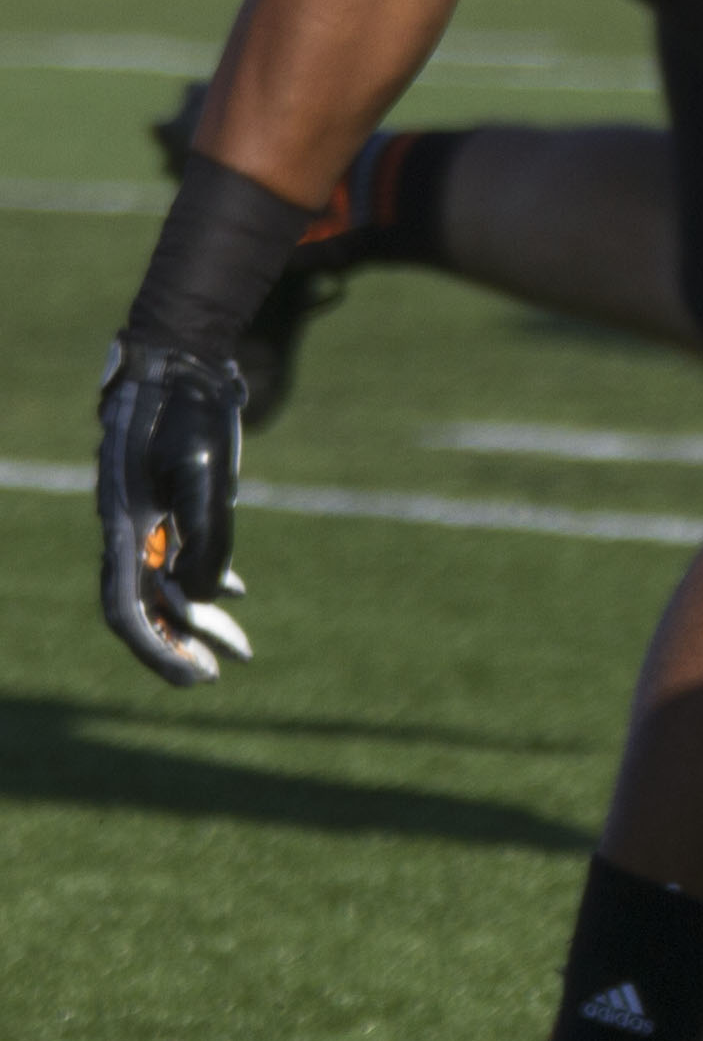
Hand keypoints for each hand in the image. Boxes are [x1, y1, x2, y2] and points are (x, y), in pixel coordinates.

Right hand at [97, 340, 253, 684]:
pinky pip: (177, 556)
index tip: (196, 677)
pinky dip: (204, 580)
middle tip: (220, 673)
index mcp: (124, 529)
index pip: (128, 609)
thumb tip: (203, 598)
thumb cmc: (189, 414)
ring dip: (197, 618)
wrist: (181, 363)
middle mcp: (127, 529)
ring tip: (239, 647)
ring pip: (164, 583)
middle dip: (180, 643)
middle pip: (145, 605)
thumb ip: (205, 536)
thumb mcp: (204, 474)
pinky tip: (234, 596)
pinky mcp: (165, 502)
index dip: (157, 649)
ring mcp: (145, 516)